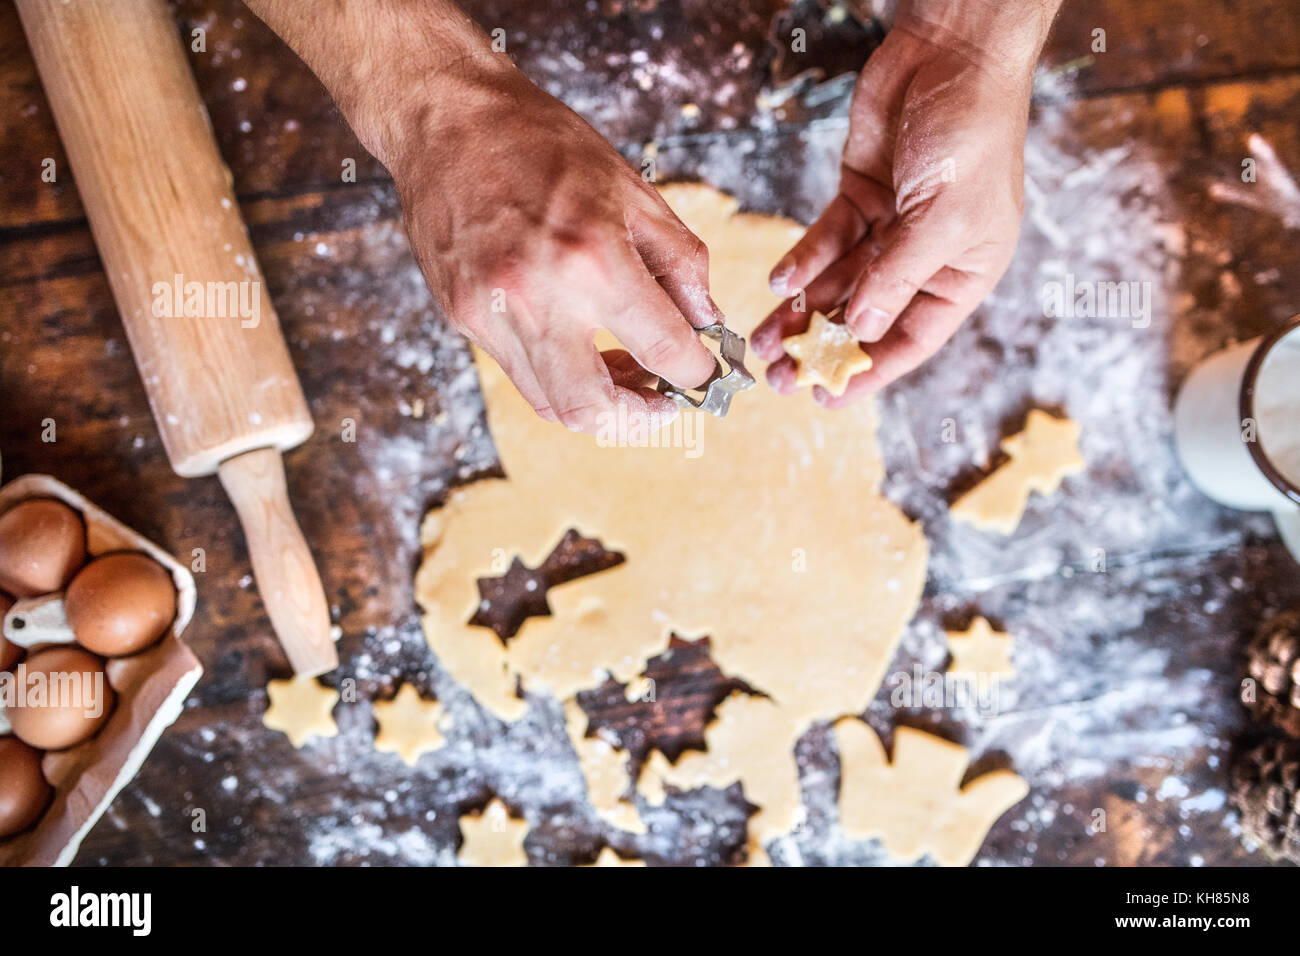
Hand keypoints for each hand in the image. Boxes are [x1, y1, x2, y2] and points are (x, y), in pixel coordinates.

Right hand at [390, 60, 721, 432]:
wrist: (448, 120)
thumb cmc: (542, 144)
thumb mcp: (634, 191)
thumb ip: (680, 264)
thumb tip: (706, 322)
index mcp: (593, 260)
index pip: (663, 351)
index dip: (697, 374)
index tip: (706, 372)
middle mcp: (538, 299)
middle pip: (593, 409)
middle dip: (640, 420)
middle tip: (665, 404)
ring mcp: (491, 315)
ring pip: (550, 403)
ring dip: (598, 405)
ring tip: (625, 377)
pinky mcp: (463, 318)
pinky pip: (519, 372)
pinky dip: (559, 373)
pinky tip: (580, 346)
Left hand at [751, 8, 1043, 406]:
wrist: (952, 54)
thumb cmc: (972, 134)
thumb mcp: (941, 218)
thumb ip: (896, 277)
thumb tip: (858, 329)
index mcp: (964, 272)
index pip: (912, 339)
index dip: (869, 371)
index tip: (827, 399)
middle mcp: (926, 257)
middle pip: (866, 317)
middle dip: (821, 347)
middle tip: (780, 377)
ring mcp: (890, 228)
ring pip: (837, 284)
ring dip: (800, 314)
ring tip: (762, 343)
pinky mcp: (859, 198)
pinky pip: (824, 241)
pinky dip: (800, 263)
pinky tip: (777, 286)